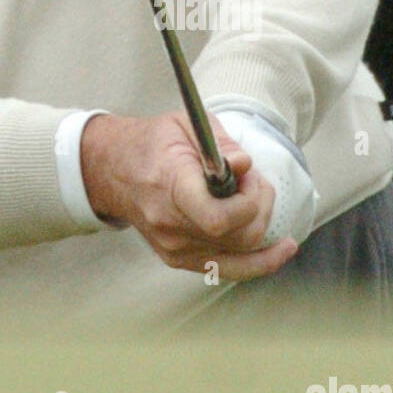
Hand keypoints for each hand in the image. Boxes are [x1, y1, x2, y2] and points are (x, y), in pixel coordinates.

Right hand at [80, 111, 298, 280]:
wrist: (112, 171)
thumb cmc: (150, 143)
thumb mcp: (184, 123)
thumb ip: (221, 143)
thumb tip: (245, 165)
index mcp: (170, 186)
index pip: (217, 217)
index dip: (247, 202)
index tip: (248, 176)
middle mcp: (171, 224)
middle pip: (239, 235)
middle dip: (261, 205)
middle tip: (253, 179)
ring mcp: (174, 247)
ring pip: (241, 253)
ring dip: (260, 222)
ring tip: (254, 197)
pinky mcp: (178, 259)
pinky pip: (229, 269)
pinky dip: (259, 261)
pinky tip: (280, 250)